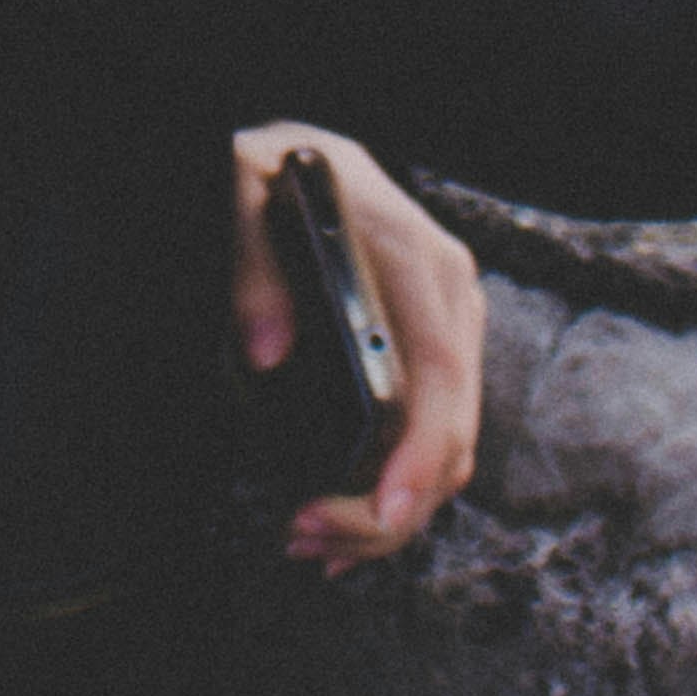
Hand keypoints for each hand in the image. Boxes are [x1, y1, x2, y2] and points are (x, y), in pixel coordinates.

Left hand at [228, 121, 484, 572]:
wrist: (296, 154)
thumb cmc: (272, 174)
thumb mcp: (244, 189)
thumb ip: (252, 263)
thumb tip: (266, 352)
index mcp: (415, 258)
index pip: (439, 372)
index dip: (419, 452)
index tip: (383, 508)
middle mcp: (447, 296)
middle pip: (451, 433)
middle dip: (388, 510)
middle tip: (307, 536)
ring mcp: (447, 328)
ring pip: (449, 454)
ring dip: (388, 517)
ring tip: (314, 541)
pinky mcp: (433, 354)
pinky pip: (433, 441)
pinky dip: (395, 495)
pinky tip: (348, 526)